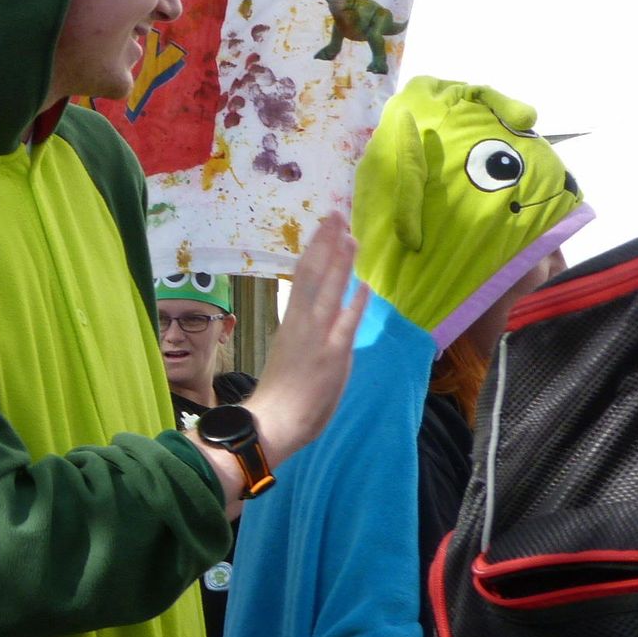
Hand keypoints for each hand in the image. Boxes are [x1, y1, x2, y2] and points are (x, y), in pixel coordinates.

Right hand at [220, 213, 365, 501]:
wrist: (273, 422)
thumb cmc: (281, 396)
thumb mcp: (292, 354)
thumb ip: (308, 333)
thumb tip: (324, 315)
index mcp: (291, 321)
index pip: (303, 276)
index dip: (316, 248)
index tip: (326, 226)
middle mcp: (302, 322)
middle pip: (314, 273)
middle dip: (327, 242)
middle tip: (337, 214)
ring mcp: (317, 337)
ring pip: (327, 290)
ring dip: (340, 261)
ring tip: (349, 235)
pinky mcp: (332, 355)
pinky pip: (346, 323)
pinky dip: (355, 302)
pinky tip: (364, 284)